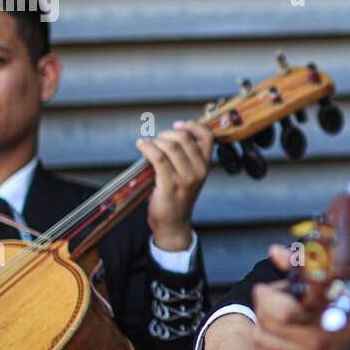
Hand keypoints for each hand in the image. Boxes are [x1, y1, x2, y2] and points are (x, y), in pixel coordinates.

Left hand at [138, 120, 213, 250]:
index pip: (207, 136)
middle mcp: (199, 170)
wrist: (174, 224)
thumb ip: (186, 156)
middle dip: (166, 134)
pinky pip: (158, 158)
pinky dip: (147, 147)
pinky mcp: (170, 185)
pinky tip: (142, 145)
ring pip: (171, 146)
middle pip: (184, 137)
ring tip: (147, 145)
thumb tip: (169, 134)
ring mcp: (186, 178)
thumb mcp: (189, 175)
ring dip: (155, 141)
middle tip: (156, 140)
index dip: (192, 125)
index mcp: (206, 166)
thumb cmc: (177, 197)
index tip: (177, 125)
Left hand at [250, 245, 349, 349]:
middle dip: (263, 307)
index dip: (265, 296)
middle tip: (276, 297)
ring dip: (265, 325)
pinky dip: (272, 340)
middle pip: (266, 327)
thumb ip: (301, 265)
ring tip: (279, 313)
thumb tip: (274, 251)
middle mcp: (313, 342)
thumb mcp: (335, 278)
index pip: (278, 313)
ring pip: (264, 343)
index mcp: (322, 318)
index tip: (268, 286)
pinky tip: (285, 329)